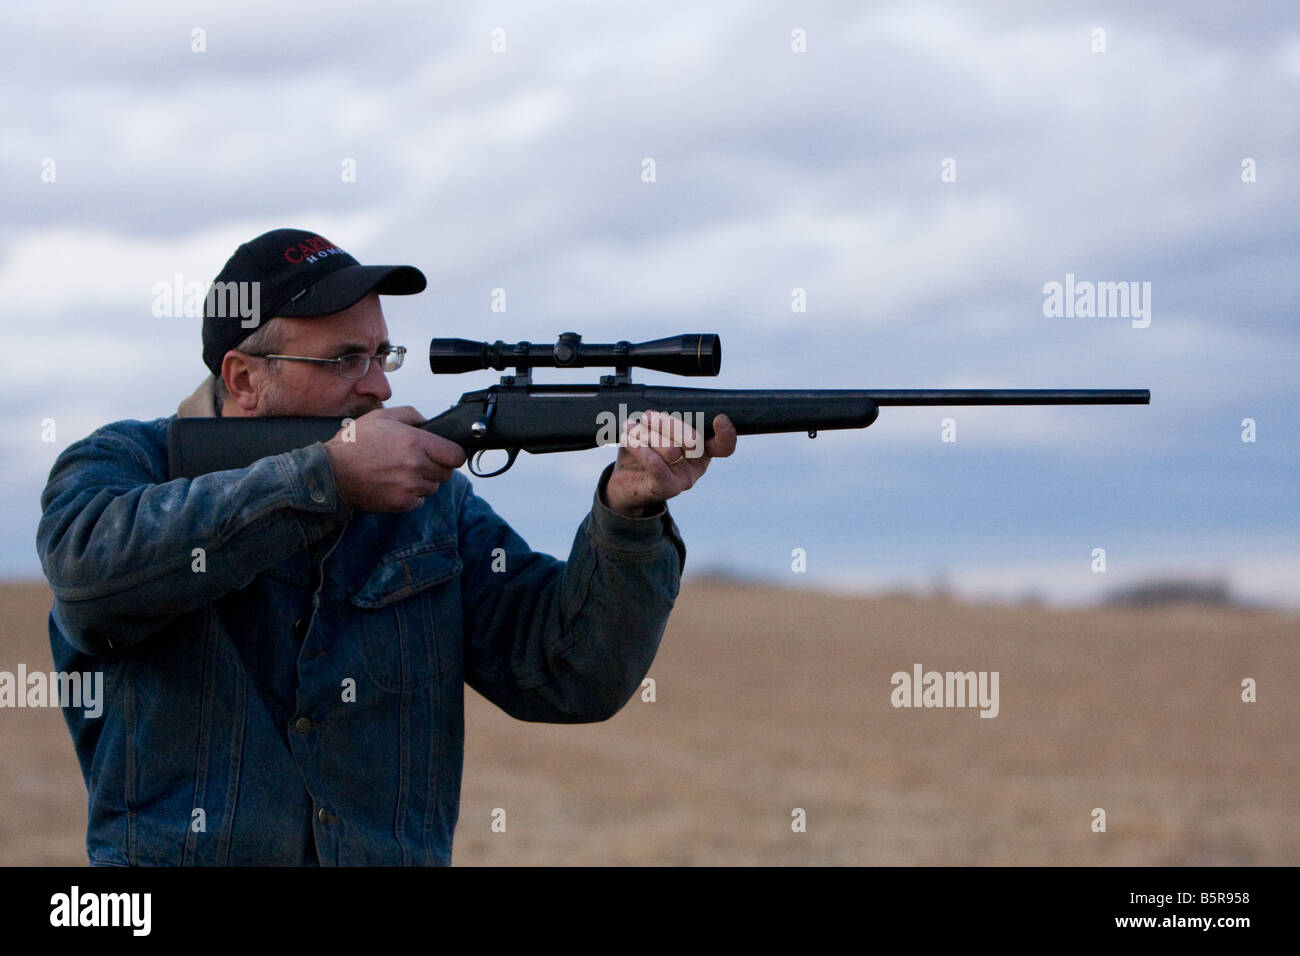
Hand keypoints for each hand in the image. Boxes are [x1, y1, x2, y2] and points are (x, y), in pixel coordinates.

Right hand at [323, 406, 466, 512]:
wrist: (330, 473)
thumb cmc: (353, 445)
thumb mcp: (382, 417)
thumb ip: (411, 415)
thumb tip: (428, 423)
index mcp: (414, 442)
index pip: (455, 455)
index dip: (451, 454)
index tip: (444, 453)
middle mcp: (415, 466)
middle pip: (446, 473)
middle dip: (436, 466)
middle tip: (417, 461)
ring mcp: (409, 487)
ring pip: (433, 488)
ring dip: (423, 481)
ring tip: (401, 472)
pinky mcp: (401, 504)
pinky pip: (419, 501)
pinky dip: (411, 495)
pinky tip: (394, 484)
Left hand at [604, 411, 736, 517]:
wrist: (624, 484)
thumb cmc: (643, 453)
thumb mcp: (656, 432)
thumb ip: (665, 422)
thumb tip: (658, 410)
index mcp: (702, 449)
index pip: (723, 445)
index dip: (726, 434)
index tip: (719, 418)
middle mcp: (698, 466)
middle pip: (693, 440)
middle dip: (668, 423)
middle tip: (647, 416)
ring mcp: (684, 479)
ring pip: (671, 450)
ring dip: (647, 434)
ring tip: (630, 427)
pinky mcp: (666, 488)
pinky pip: (655, 464)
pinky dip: (639, 447)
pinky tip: (628, 438)